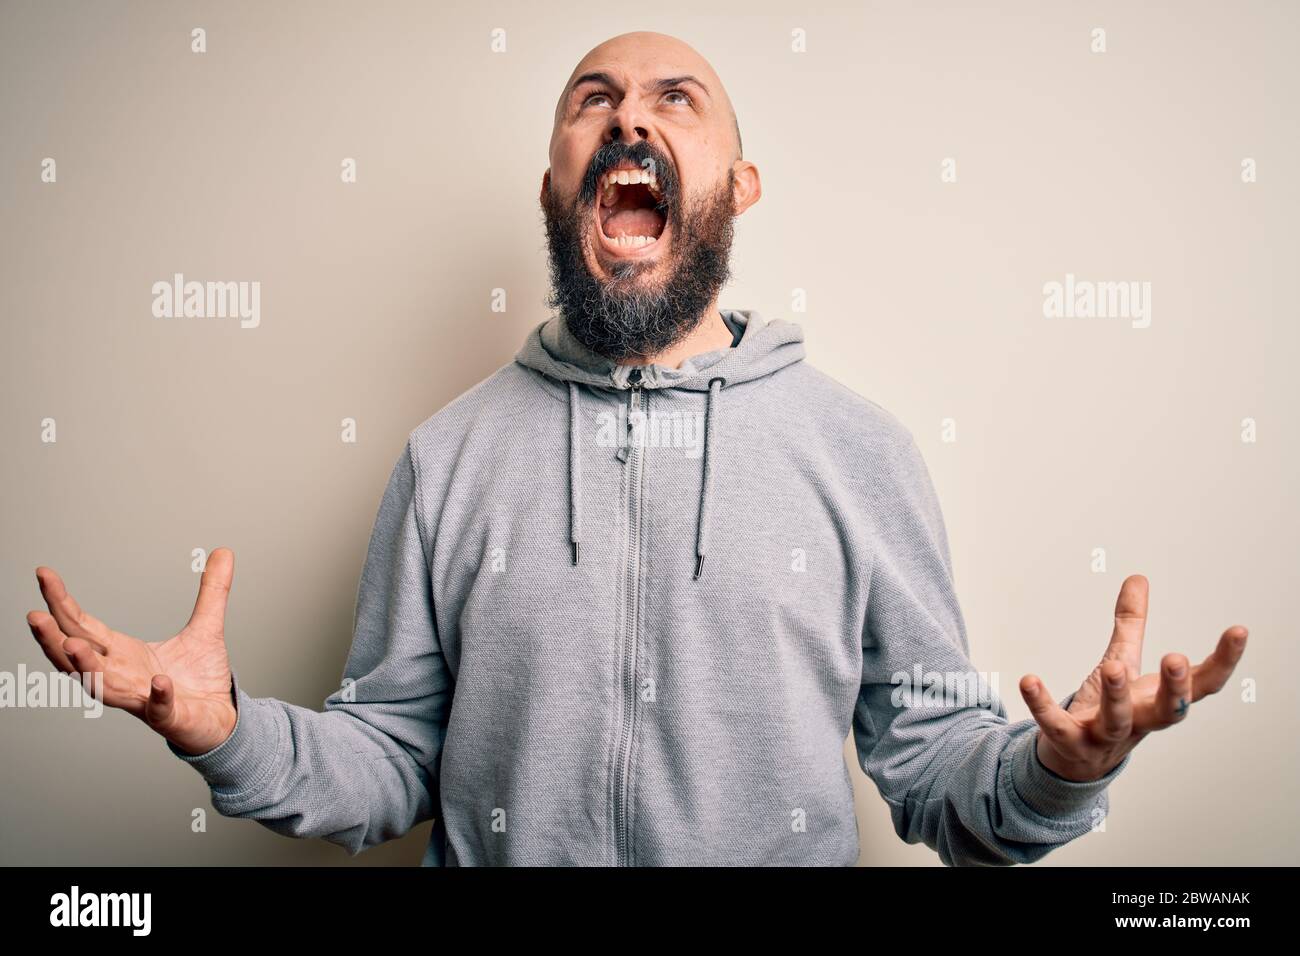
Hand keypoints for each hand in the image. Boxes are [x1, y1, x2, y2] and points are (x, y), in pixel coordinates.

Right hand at [26, 548, 238, 755]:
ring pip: (102, 686)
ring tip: (70, 645)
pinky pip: (160, 708)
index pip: (82, 625)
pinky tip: (159, 682)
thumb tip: (223, 552)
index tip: (43, 574)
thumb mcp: (207, 627)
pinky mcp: (170, 717)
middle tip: (35, 614)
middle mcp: (122, 676)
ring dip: (86, 666)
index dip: (62, 601)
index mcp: (123, 653)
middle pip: (77, 655)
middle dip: (54, 636)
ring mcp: (142, 698)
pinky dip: (158, 696)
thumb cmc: (199, 680)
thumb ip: (213, 590)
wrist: (221, 719)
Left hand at [1019, 574, 1247, 781]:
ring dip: (1116, 695)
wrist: (1074, 762)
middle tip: (1176, 657)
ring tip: (1112, 666)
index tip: (1238, 630)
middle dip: (1174, 687)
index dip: (1224, 660)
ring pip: (1117, 721)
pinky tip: (1028, 680)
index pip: (1202, 685)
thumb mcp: (1122, 662)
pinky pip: (1056, 726)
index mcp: (1156, 700)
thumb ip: (1130, 624)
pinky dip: (1042, 705)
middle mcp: (1139, 722)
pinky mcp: (1069, 744)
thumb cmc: (1107, 709)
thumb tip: (1137, 578)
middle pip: (1167, 712)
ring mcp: (1105, 737)